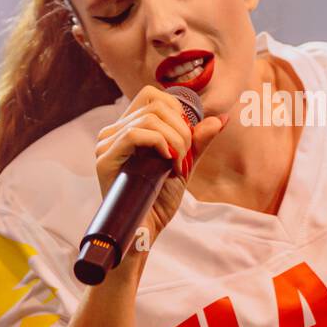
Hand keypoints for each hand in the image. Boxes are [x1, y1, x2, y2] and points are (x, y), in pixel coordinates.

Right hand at [94, 87, 229, 247]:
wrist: (146, 231)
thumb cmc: (160, 200)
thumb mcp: (185, 164)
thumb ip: (198, 141)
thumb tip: (222, 118)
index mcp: (128, 128)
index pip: (152, 96)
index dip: (177, 110)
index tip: (187, 138)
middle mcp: (113, 132)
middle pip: (154, 105)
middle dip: (181, 129)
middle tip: (185, 157)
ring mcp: (106, 145)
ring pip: (148, 118)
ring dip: (174, 140)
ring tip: (178, 165)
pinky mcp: (104, 159)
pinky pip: (134, 134)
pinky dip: (160, 144)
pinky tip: (167, 163)